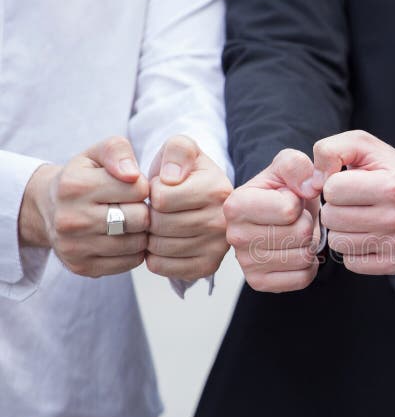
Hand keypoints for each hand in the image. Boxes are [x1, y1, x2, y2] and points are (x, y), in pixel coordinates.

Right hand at [20, 137, 149, 276]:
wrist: (48, 208)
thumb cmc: (83, 177)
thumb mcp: (97, 154)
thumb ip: (118, 151)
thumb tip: (132, 174)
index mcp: (75, 185)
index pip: (138, 189)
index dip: (143, 187)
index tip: (133, 188)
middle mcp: (70, 218)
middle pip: (140, 219)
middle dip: (144, 211)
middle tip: (135, 207)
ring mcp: (74, 247)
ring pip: (138, 243)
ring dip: (142, 233)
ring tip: (130, 222)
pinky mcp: (82, 267)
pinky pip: (130, 262)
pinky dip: (135, 251)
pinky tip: (124, 238)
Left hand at [146, 135, 232, 280]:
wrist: (202, 197)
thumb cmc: (186, 173)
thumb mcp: (181, 149)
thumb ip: (177, 150)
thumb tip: (171, 178)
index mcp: (217, 190)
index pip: (161, 198)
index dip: (152, 191)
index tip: (163, 187)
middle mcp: (222, 222)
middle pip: (158, 224)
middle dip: (150, 214)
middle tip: (159, 208)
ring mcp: (217, 248)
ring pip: (158, 247)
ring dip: (149, 235)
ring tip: (160, 223)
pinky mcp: (206, 267)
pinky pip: (161, 266)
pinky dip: (154, 255)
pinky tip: (163, 240)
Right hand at [224, 149, 320, 292]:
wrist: (277, 215)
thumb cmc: (282, 190)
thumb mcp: (288, 165)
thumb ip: (297, 165)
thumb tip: (310, 188)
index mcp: (235, 205)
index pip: (289, 210)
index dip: (299, 202)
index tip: (288, 199)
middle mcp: (234, 236)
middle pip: (300, 234)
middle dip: (307, 223)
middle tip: (294, 219)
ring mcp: (244, 263)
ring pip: (303, 257)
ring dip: (309, 244)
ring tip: (294, 233)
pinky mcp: (258, 283)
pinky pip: (302, 278)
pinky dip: (308, 266)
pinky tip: (296, 251)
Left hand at [312, 130, 394, 273]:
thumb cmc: (385, 168)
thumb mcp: (361, 145)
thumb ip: (329, 150)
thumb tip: (313, 185)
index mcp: (391, 186)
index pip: (331, 190)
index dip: (334, 184)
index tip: (352, 182)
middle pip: (331, 218)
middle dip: (336, 207)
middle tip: (356, 202)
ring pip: (338, 243)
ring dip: (343, 230)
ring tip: (363, 217)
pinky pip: (351, 262)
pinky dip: (354, 250)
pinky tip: (370, 235)